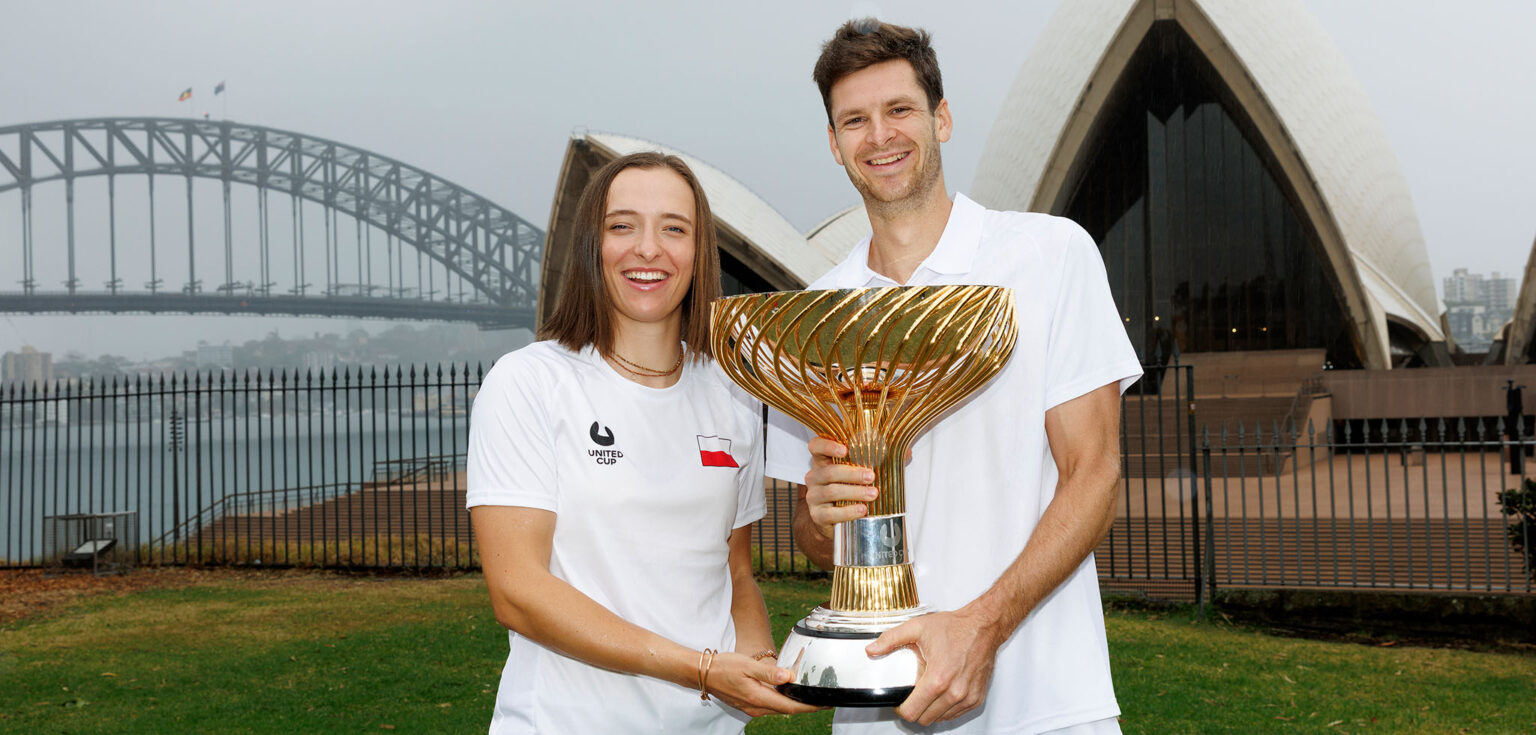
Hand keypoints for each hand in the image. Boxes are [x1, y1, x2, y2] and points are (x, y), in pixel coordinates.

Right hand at [704, 652, 821, 716]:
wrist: (703, 673)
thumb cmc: (723, 666)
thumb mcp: (747, 665)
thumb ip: (769, 672)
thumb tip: (789, 677)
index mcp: (757, 698)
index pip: (790, 707)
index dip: (809, 706)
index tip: (825, 703)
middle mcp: (756, 707)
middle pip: (787, 710)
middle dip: (806, 706)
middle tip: (823, 699)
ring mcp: (752, 708)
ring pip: (779, 709)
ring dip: (794, 704)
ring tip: (810, 696)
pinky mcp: (749, 704)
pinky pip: (770, 706)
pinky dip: (782, 701)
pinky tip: (788, 693)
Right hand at [803, 436, 877, 539]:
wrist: (833, 519)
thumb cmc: (849, 489)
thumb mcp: (859, 472)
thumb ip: (879, 460)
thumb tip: (906, 452)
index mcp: (823, 461)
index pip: (816, 446)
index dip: (827, 445)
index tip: (845, 449)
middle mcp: (815, 476)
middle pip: (829, 471)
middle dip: (852, 474)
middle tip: (871, 476)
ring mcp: (814, 496)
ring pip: (832, 492)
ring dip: (854, 492)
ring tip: (873, 494)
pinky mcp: (817, 515)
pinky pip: (831, 513)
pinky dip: (848, 512)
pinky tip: (862, 510)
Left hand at [867, 608, 1005, 725]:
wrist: (983, 626)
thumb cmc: (955, 627)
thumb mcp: (917, 628)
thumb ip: (891, 639)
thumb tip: (872, 649)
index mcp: (938, 678)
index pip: (912, 711)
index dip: (901, 709)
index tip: (900, 701)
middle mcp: (954, 692)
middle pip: (925, 719)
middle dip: (915, 709)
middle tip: (913, 694)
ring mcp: (967, 697)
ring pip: (940, 719)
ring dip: (931, 709)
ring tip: (929, 690)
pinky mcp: (976, 698)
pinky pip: (955, 714)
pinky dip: (946, 708)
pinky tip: (943, 691)